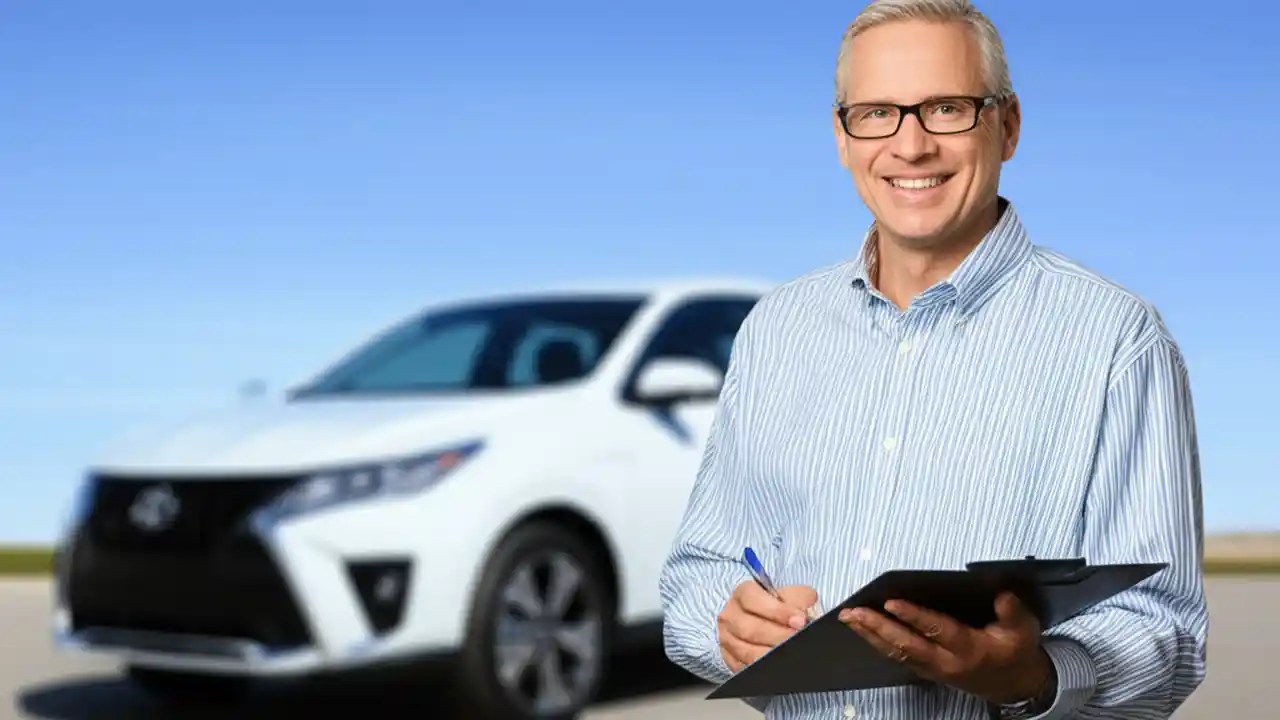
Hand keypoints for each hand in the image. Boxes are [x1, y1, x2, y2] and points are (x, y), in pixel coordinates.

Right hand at [718, 581, 818, 671]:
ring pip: (748, 652)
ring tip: (792, 653)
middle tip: (798, 638)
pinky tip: (780, 665)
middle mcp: (730, 616)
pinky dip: (764, 669)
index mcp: (742, 594)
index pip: (753, 600)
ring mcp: (727, 639)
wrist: (757, 619)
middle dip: (779, 636)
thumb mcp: (787, 594)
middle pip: (751, 630)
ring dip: (772, 655)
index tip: (800, 620)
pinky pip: (745, 668)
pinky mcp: (730, 659)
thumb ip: (798, 597)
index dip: (778, 611)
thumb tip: (806, 608)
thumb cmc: (774, 606)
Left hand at [839, 591, 1051, 703]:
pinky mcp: (928, 671)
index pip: (937, 631)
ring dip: (871, 635)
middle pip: (907, 645)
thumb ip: (1012, 611)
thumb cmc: (1017, 652)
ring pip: (898, 653)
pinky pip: (899, 657)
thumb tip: (1000, 592)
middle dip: (878, 628)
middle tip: (853, 612)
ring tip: (849, 618)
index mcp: (969, 649)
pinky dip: (879, 643)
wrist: (1016, 685)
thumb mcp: (1024, 630)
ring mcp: (935, 669)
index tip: (891, 602)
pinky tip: (864, 630)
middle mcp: (947, 662)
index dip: (914, 617)